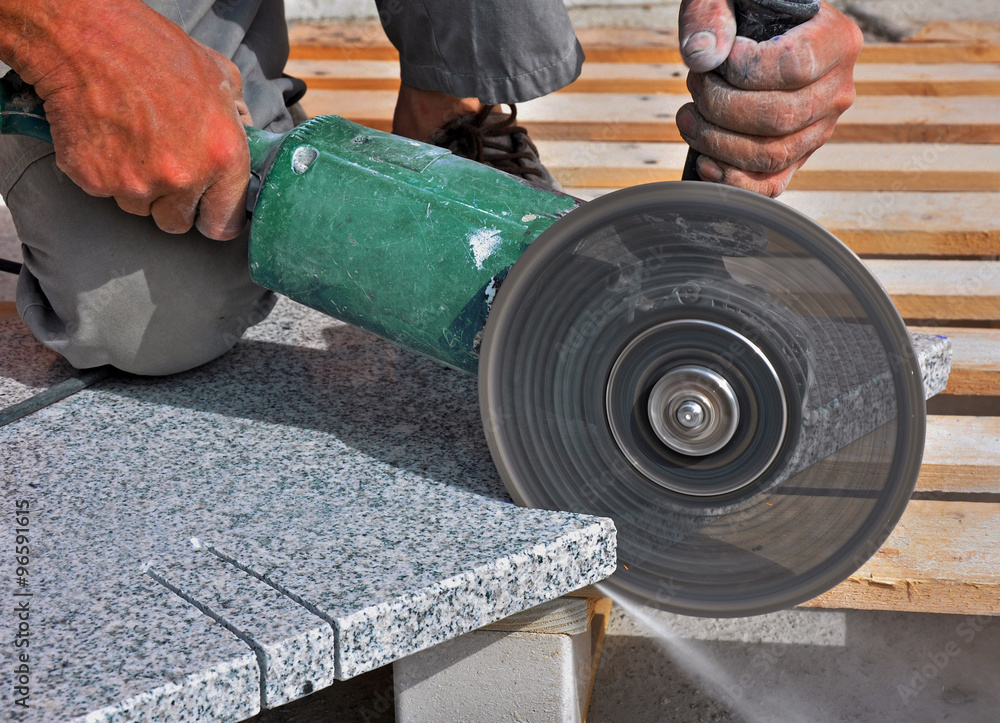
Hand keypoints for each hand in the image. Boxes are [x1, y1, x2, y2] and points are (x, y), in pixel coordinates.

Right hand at [0, 0, 250, 239]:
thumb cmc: (156, 52)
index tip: (207, 211)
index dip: (214, 218)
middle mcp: (183, 178)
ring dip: (138, 186)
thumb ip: (239, 117)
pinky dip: (104, 172)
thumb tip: (249, 136)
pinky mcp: (95, 180)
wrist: (87, 39)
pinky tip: (108, 138)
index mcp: (223, 157)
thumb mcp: (220, 77)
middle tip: (163, 164)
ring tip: (133, 141)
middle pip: (178, 222)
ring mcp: (136, 183)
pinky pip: (104, 192)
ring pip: (140, 208)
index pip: (224, 223)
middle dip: (173, 202)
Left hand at [676, 0, 861, 196]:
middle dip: (720, 106)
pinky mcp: (797, 156)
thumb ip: (710, 14)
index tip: (721, 58)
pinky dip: (732, 180)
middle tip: (695, 86)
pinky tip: (704, 160)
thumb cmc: (743, 11)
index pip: (792, 67)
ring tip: (688, 117)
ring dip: (716, 142)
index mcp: (837, 40)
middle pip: (778, 118)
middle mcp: (838, 89)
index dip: (743, 68)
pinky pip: (771, 184)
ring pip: (771, 155)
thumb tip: (704, 58)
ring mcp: (820, 128)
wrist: (754, 33)